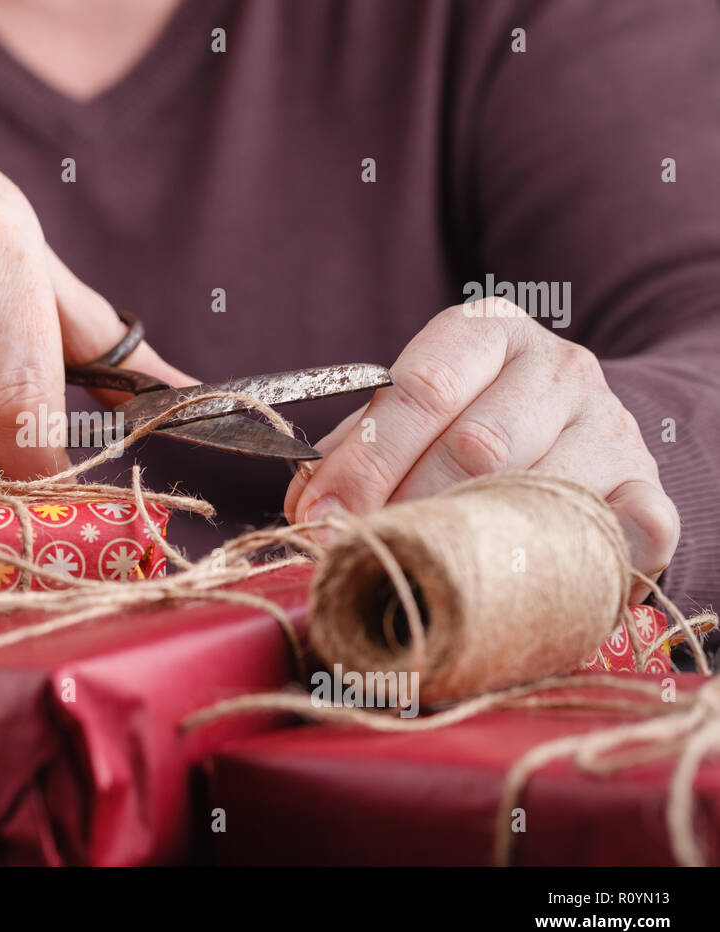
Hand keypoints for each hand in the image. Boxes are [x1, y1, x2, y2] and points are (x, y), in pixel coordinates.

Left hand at [283, 299, 677, 598]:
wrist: (582, 425)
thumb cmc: (472, 422)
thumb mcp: (412, 415)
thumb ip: (356, 450)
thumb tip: (305, 504)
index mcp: (486, 332)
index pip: (422, 388)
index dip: (365, 460)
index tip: (321, 514)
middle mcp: (557, 366)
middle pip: (474, 443)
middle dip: (406, 507)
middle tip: (365, 552)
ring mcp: (611, 423)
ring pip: (537, 489)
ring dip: (473, 544)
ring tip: (426, 575)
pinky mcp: (647, 483)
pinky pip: (629, 526)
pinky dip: (586, 555)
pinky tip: (541, 577)